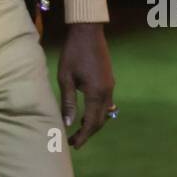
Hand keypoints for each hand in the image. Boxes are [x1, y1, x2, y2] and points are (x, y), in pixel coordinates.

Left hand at [58, 22, 115, 148]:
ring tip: (79, 129)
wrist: (88, 31)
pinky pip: (106, 102)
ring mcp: (110, 85)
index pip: (91, 123)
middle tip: (74, 141)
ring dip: (93, 122)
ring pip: (105, 112)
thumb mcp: (66, 77)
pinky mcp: (109, 79)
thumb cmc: (73, 52)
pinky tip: (86, 112)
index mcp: (96, 93)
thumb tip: (68, 124)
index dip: (82, 136)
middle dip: (88, 133)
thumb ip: (68, 102)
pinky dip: (97, 112)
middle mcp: (107, 91)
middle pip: (101, 120)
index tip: (72, 145)